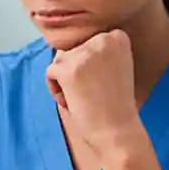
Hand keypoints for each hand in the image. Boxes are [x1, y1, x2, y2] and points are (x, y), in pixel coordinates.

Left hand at [46, 30, 142, 154]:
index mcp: (118, 37)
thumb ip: (95, 52)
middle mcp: (103, 39)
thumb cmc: (115, 105)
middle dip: (75, 73)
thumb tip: (64, 47)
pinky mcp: (68, 69)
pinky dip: (55, 90)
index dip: (88, 66)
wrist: (118, 131)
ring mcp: (84, 53)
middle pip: (72, 50)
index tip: (101, 84)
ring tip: (83, 98)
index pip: (87, 42)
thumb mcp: (115, 67)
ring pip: (59, 60)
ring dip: (65, 81)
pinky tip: (74, 102)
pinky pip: (50, 72)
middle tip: (93, 93)